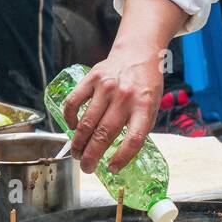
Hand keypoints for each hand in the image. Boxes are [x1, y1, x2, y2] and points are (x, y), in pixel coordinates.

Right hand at [63, 43, 164, 173]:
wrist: (138, 53)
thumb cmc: (145, 85)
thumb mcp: (152, 106)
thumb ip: (139, 128)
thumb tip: (121, 156)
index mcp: (145, 106)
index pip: (134, 139)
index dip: (122, 158)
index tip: (112, 168)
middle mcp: (125, 97)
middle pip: (104, 134)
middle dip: (92, 156)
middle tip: (86, 168)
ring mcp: (107, 87)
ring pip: (87, 122)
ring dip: (78, 143)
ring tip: (77, 153)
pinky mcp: (92, 78)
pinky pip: (74, 102)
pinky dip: (69, 118)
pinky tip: (72, 127)